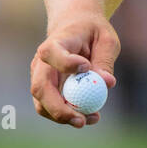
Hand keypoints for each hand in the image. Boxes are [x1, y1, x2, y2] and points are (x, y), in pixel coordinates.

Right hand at [30, 11, 118, 127]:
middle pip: (40, 88)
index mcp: (54, 43)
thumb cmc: (92, 32)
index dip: (66, 63)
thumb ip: (105, 60)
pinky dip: (68, 115)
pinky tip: (89, 115)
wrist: (75, 27)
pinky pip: (52, 108)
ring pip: (42, 104)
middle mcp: (41, 62)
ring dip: (64, 116)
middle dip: (59, 108)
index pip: (51, 54)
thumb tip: (107, 83)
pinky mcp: (45, 91)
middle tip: (81, 120)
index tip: (86, 67)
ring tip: (92, 118)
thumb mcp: (106, 39)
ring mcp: (39, 78)